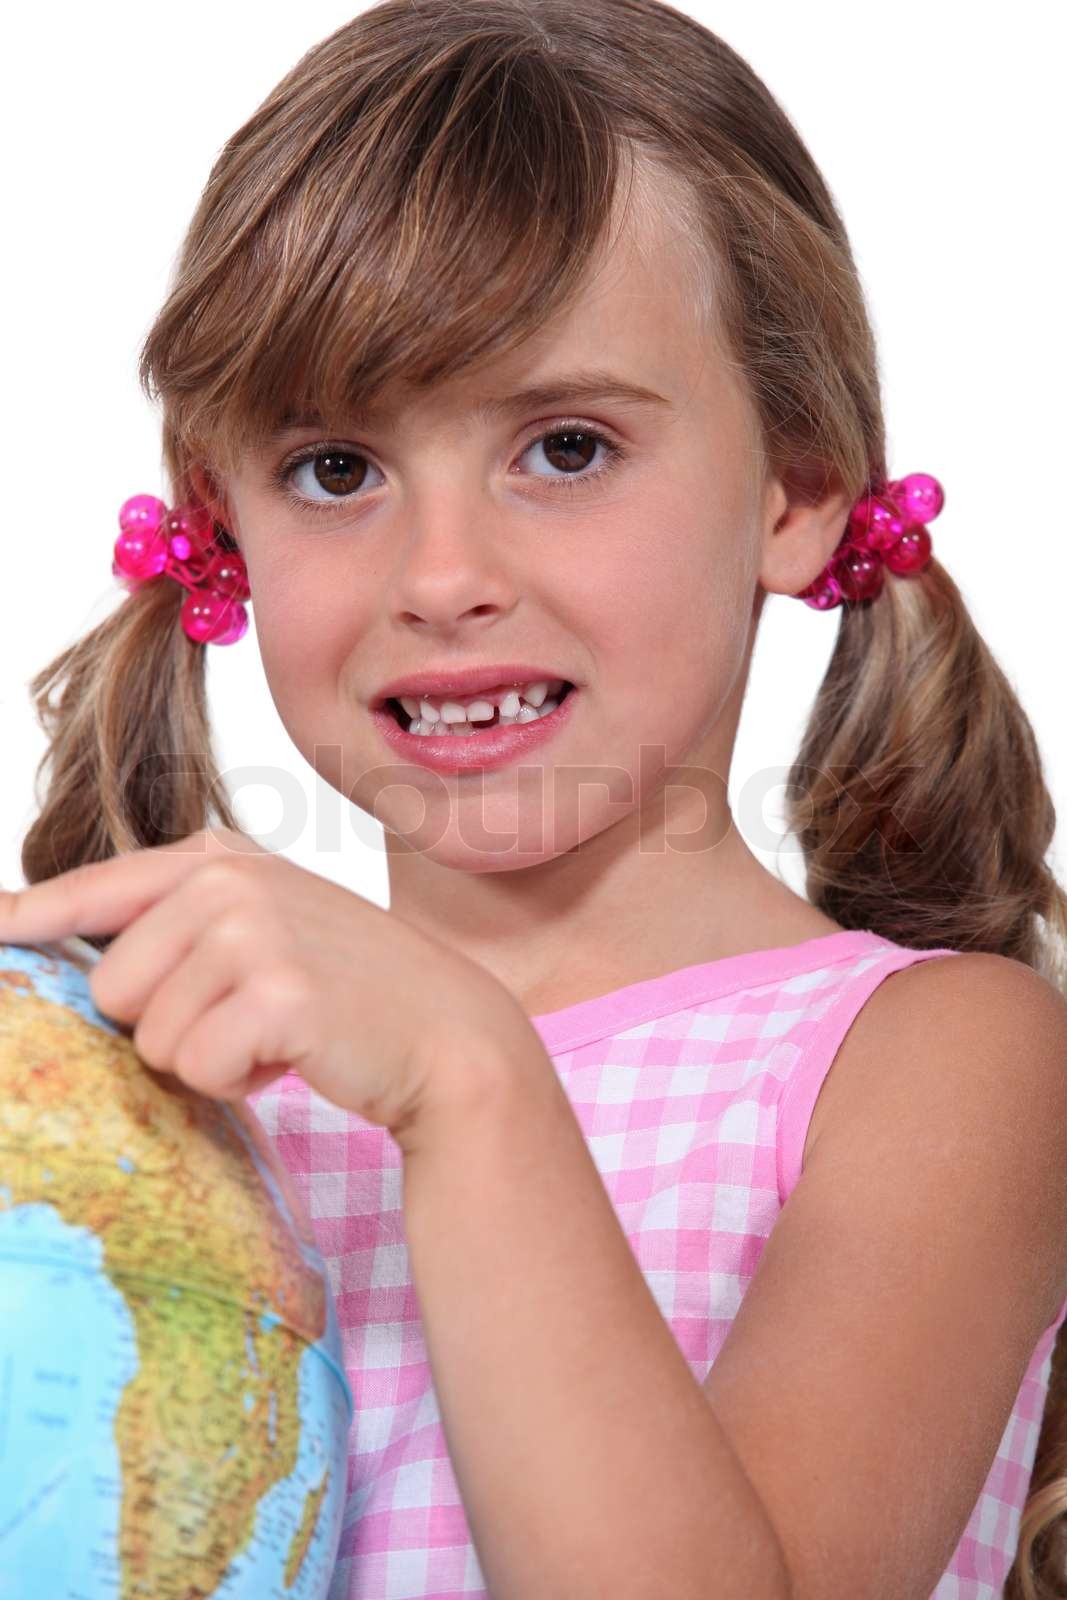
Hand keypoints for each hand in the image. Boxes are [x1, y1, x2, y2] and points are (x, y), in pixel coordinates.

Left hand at [0, 828, 534, 1138]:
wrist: (445, 1031)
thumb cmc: (345, 987)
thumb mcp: (259, 928)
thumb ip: (172, 922)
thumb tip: (44, 936)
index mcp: (215, 858)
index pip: (92, 890)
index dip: (30, 919)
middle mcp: (227, 880)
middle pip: (111, 987)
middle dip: (165, 1023)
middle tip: (244, 1014)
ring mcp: (254, 930)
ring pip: (150, 1036)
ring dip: (205, 1056)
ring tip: (274, 1033)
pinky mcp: (277, 991)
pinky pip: (196, 1067)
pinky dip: (236, 1081)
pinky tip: (290, 1055)